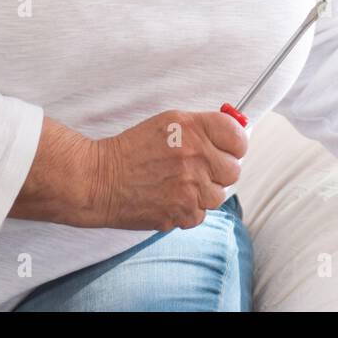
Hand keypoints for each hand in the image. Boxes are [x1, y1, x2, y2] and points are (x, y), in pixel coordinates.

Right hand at [86, 110, 248, 231]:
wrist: (98, 180)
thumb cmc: (132, 150)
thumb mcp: (169, 123)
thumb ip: (204, 128)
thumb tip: (237, 136)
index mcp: (194, 128)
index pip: (239, 138)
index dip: (234, 145)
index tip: (227, 149)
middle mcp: (196, 156)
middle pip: (234, 170)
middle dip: (219, 170)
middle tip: (200, 169)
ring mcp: (190, 187)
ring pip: (219, 195)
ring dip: (204, 192)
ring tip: (180, 184)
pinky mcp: (182, 213)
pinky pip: (201, 214)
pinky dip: (189, 210)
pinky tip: (170, 198)